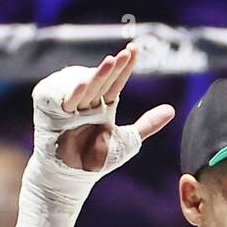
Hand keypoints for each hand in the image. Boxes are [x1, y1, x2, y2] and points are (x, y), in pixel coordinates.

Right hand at [37, 43, 174, 171]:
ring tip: (111, 62)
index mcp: (103, 106)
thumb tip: (172, 110)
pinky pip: (66, 101)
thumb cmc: (97, 160)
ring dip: (98, 75)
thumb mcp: (129, 140)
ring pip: (88, 88)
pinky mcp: (55, 114)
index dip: (126, 68)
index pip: (117, 83)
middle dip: (115, 67)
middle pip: (103, 82)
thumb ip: (148, 124)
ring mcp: (72, 107)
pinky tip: (84, 82)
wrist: (74, 177)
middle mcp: (88, 103)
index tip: (135, 49)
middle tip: (127, 52)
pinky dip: (74, 92)